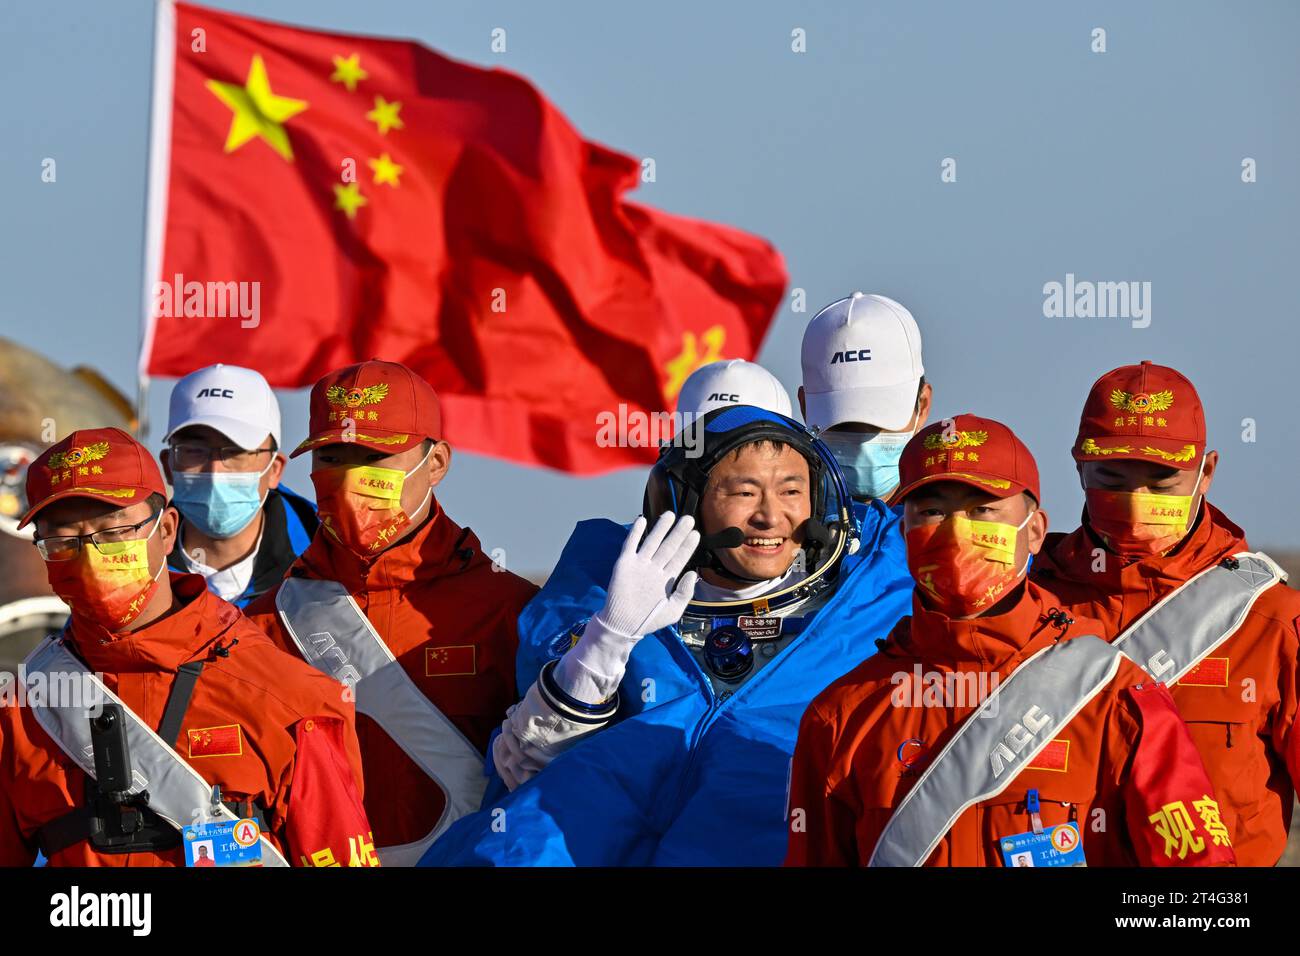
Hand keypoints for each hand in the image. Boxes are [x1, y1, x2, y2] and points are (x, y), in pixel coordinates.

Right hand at [596, 513, 699, 636]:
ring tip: (670, 515)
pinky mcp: (624, 564)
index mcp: (667, 580)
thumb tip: (694, 573)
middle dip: (678, 533)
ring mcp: (639, 565)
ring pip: (652, 542)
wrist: (622, 626)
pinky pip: (630, 545)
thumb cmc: (648, 621)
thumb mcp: (673, 611)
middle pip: (668, 547)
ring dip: (660, 528)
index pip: (680, 558)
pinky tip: (642, 520)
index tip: (696, 533)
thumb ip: (685, 593)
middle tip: (689, 519)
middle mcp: (654, 569)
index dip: (688, 546)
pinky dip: (636, 533)